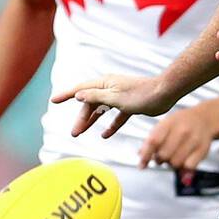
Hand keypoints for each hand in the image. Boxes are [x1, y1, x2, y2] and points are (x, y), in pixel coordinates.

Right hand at [51, 75, 168, 139]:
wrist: (165, 93)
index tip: (53, 100)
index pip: (80, 89)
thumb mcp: (115, 97)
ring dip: (92, 121)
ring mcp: (119, 96)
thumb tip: (78, 95)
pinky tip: (105, 135)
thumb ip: (96, 96)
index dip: (66, 95)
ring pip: (100, 110)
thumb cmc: (141, 94)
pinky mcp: (129, 105)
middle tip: (75, 133)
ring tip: (82, 133)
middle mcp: (110, 88)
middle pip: (90, 103)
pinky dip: (110, 125)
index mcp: (104, 83)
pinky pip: (115, 116)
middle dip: (81, 118)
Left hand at [138, 106, 213, 178]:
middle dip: (160, 159)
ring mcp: (193, 140)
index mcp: (169, 123)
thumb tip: (140, 154)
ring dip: (171, 164)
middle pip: (164, 155)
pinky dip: (183, 168)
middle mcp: (182, 131)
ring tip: (173, 157)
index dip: (146, 155)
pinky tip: (183, 161)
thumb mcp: (164, 124)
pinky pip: (188, 166)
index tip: (142, 165)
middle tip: (162, 157)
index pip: (153, 141)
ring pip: (175, 162)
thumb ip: (151, 139)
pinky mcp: (202, 150)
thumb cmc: (181, 123)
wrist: (204, 119)